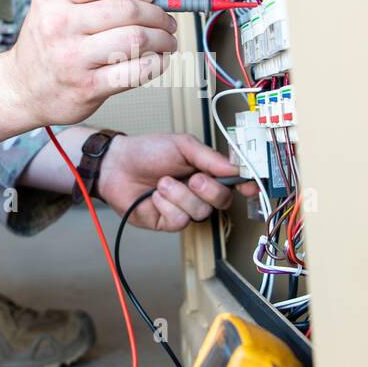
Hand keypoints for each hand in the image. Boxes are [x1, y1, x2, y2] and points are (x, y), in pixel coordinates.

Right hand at [4, 0, 178, 126]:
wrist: (20, 89)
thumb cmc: (46, 47)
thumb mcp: (54, 8)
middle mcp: (60, 25)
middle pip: (127, 10)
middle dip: (158, 15)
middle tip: (168, 22)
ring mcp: (74, 58)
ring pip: (135, 39)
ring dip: (162, 40)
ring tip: (167, 42)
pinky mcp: (88, 87)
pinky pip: (135, 72)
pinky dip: (156, 65)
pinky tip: (158, 62)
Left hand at [95, 133, 260, 231]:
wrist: (117, 165)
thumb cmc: (148, 151)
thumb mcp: (182, 145)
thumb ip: (209, 157)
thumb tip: (235, 167)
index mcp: (207, 171)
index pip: (234, 182)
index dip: (246, 186)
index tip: (250, 186)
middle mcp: (198, 192)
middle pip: (222, 201)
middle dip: (209, 190)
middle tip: (193, 178)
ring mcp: (184, 208)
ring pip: (200, 212)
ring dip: (180, 195)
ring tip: (162, 183)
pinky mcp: (168, 222)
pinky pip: (180, 220)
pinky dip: (167, 206)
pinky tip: (155, 196)